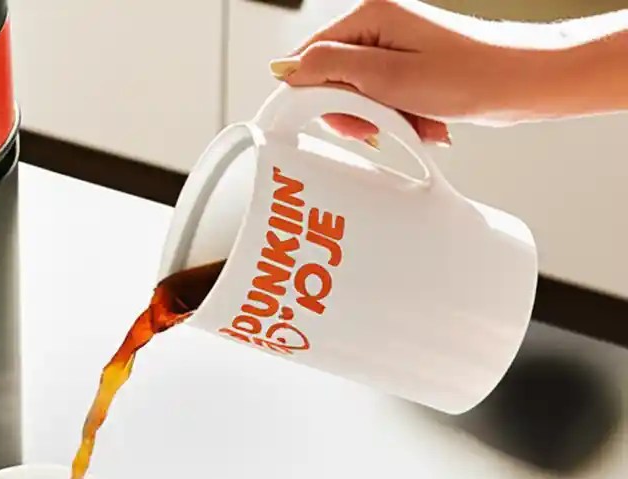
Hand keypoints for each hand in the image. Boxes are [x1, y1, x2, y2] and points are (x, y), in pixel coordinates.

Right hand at [271, 0, 565, 144]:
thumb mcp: (389, 77)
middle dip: (354, 111)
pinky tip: (423, 123)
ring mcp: (398, 45)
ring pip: (360, 93)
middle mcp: (381, 24)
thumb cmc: (473, 75)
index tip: (332, 120)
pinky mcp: (413, 65)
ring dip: (380, 119)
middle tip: (378, 127)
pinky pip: (385, 98)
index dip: (313, 94)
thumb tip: (286, 69)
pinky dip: (399, 117)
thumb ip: (331, 69)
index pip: (311, 56)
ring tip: (412, 124)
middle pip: (333, 77)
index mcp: (371, 14)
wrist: (528, 82)